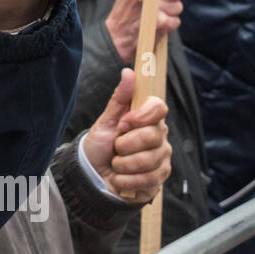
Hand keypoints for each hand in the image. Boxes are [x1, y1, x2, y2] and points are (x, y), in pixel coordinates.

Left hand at [83, 69, 171, 203]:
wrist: (92, 174)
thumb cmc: (100, 145)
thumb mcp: (105, 121)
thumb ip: (119, 98)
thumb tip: (128, 72)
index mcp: (148, 119)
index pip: (159, 108)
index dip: (141, 116)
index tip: (123, 123)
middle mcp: (160, 138)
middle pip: (152, 136)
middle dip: (124, 144)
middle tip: (115, 148)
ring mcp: (162, 159)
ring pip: (148, 161)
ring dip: (122, 165)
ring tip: (116, 164)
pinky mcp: (159, 180)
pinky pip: (147, 180)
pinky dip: (126, 181)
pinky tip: (120, 179)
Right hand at [104, 0, 182, 63]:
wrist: (114, 38)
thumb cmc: (124, 11)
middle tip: (159, 2)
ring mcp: (152, 9)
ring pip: (178, 6)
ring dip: (170, 12)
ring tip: (155, 14)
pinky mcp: (159, 24)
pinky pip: (176, 21)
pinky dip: (169, 24)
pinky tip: (157, 24)